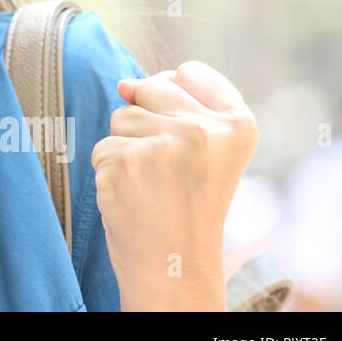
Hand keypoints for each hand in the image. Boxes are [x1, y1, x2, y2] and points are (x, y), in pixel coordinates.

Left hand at [89, 60, 258, 310]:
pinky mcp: (127, 161)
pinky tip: (133, 196)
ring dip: (127, 147)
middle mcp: (207, 131)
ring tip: (152, 185)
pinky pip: (102, 145)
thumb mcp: (205, 152)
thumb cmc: (187, 207)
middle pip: (150, 88)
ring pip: (122, 116)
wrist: (175, 268)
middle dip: (148, 122)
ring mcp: (166, 146)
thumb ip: (175, 105)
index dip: (176, 98)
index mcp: (239, 125)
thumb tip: (124, 84)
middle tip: (168, 170)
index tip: (187, 140)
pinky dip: (109, 170)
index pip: (190, 72)